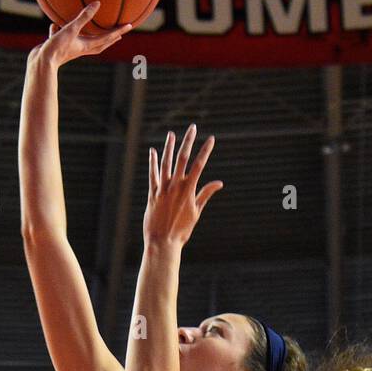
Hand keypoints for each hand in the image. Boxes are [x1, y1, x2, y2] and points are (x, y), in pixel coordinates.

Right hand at [31, 1, 131, 67]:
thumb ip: (84, 17)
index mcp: (86, 46)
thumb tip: (97, 3)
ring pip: (81, 40)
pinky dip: (59, 30)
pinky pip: (61, 36)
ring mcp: (69, 47)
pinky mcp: (58, 46)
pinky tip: (55, 24)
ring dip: (88, 35)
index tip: (129, 26)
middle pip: (99, 44)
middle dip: (109, 39)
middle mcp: (80, 48)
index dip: (118, 31)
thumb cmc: (57, 49)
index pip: (107, 38)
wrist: (41, 64)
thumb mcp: (71, 30)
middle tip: (118, 33)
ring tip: (92, 28)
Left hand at [145, 125, 222, 247]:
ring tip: (172, 134)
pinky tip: (153, 152)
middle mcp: (175, 186)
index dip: (206, 150)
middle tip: (192, 127)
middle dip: (188, 141)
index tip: (211, 138)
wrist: (163, 243)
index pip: (200, 165)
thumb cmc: (181, 230)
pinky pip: (152, 175)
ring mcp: (163, 189)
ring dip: (169, 147)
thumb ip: (205, 194)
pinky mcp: (152, 194)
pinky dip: (153, 163)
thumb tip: (219, 183)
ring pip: (166, 163)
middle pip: (183, 158)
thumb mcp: (196, 212)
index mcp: (189, 190)